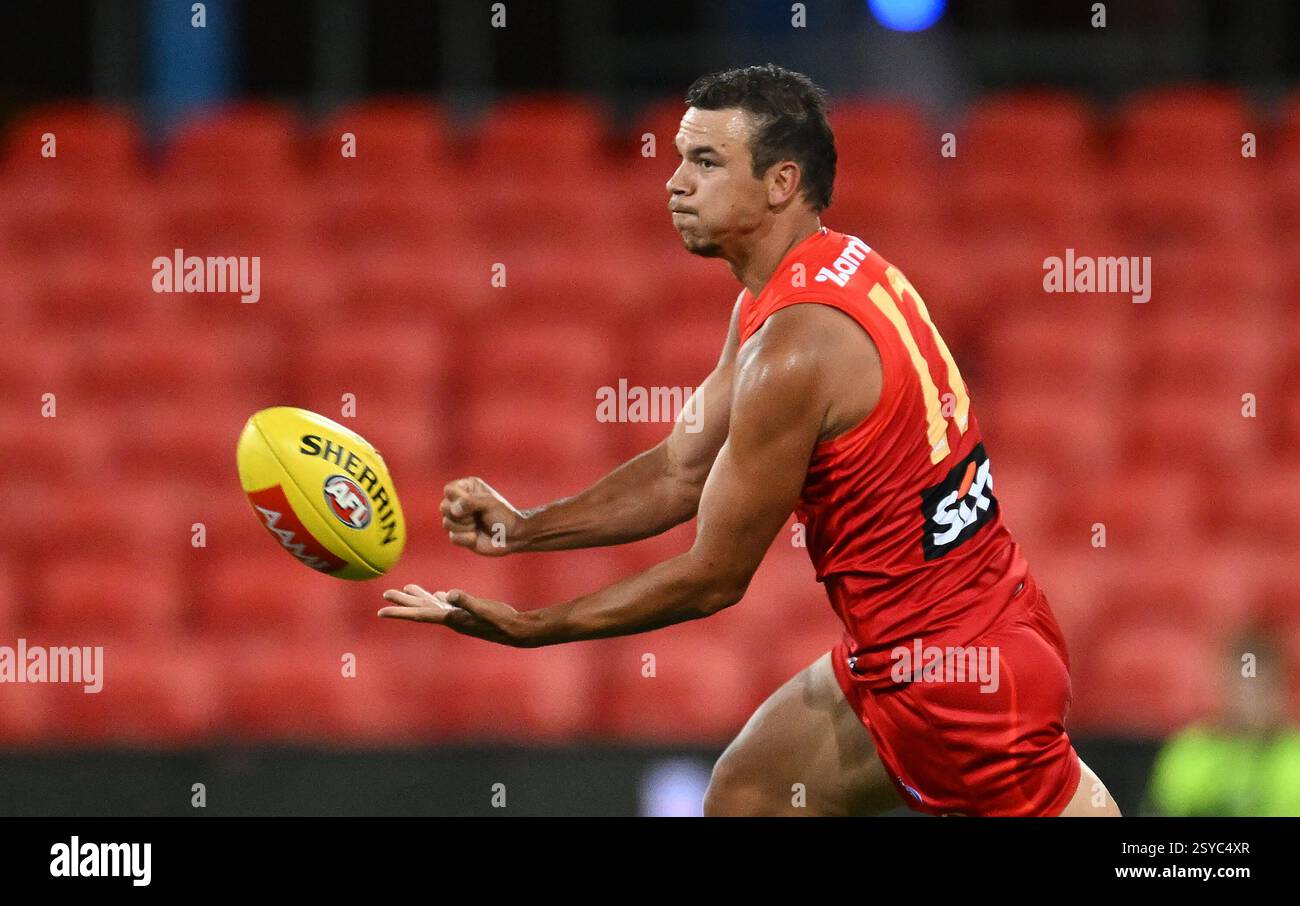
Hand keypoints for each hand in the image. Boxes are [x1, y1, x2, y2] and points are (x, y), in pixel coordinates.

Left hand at [378, 583, 538, 646]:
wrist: (516, 630)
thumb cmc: (501, 621)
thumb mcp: (484, 609)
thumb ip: (467, 601)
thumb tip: (449, 594)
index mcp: (450, 618)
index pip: (419, 614)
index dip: (399, 612)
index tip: (381, 612)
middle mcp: (450, 618)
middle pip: (421, 609)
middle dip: (403, 602)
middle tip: (385, 594)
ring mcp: (459, 615)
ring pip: (433, 605)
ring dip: (419, 597)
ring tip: (406, 588)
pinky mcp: (468, 611)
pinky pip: (448, 603)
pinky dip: (439, 598)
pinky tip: (438, 595)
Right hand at [441, 477, 526, 556]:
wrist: (513, 537)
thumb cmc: (503, 516)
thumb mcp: (488, 503)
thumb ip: (469, 502)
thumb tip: (453, 509)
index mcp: (466, 488)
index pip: (448, 490)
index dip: (458, 499)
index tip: (475, 503)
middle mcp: (459, 502)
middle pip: (444, 507)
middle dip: (463, 515)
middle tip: (477, 516)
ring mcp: (457, 520)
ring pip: (446, 523)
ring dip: (466, 527)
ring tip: (478, 526)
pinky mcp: (458, 535)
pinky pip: (453, 537)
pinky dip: (466, 539)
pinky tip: (476, 537)